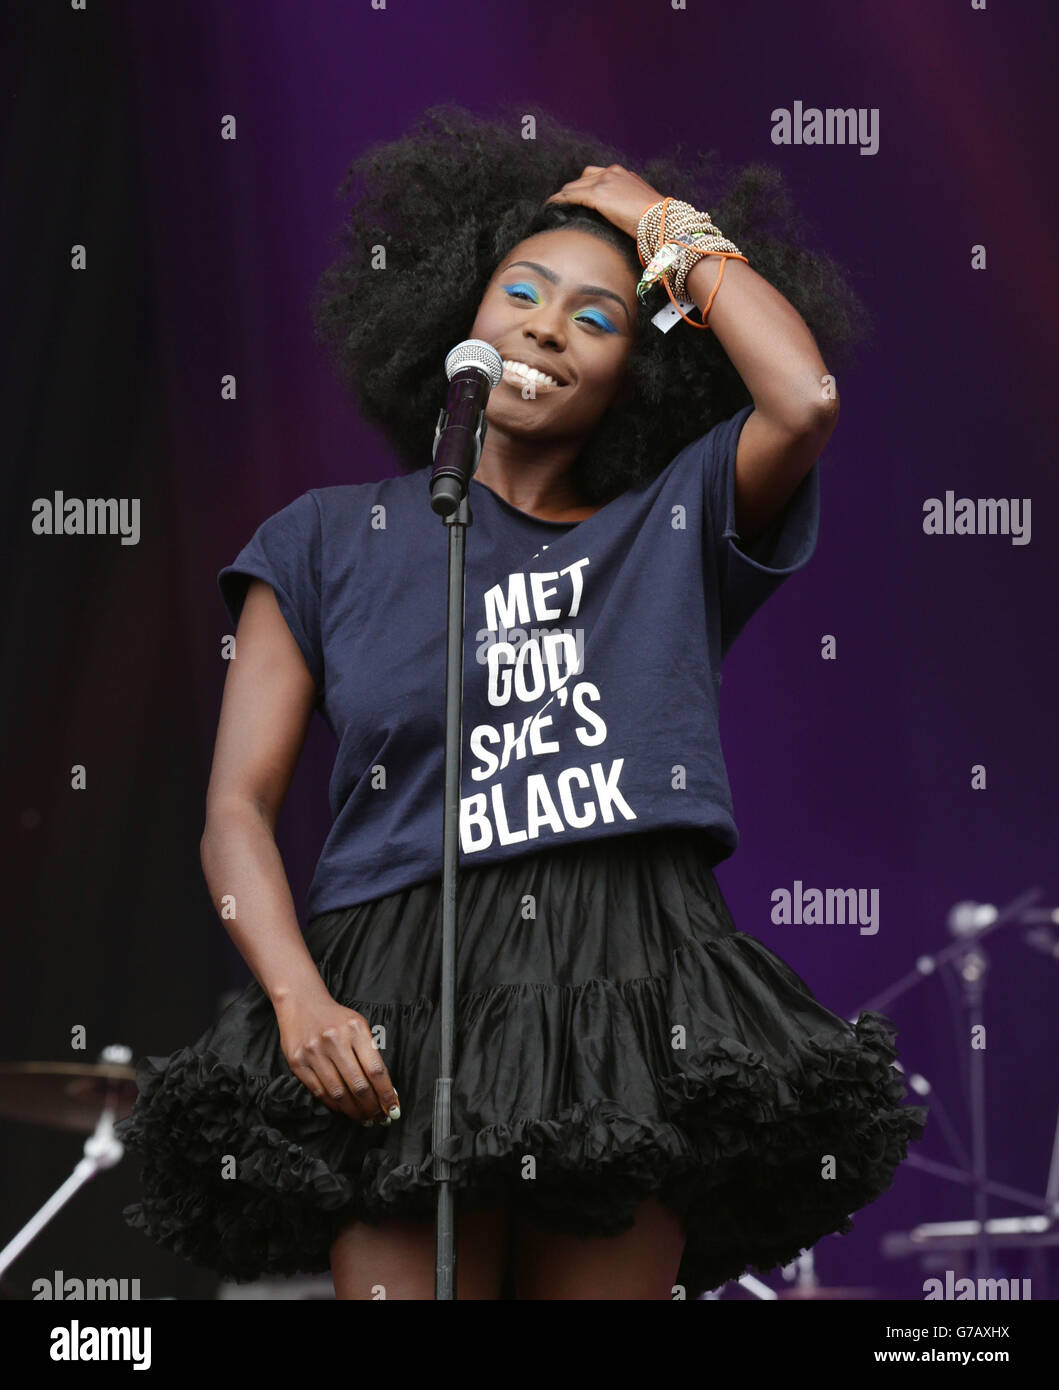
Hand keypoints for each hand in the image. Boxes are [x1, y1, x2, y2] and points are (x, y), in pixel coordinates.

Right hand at [275, 994, 398, 1125]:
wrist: (301, 1003)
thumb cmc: (335, 1018)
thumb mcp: (358, 1026)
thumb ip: (370, 1054)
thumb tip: (385, 1089)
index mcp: (355, 1029)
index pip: (376, 1070)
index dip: (386, 1094)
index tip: (393, 1109)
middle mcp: (334, 1040)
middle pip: (358, 1085)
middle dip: (372, 1108)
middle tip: (379, 1118)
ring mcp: (314, 1052)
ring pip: (339, 1093)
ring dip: (354, 1111)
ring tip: (364, 1119)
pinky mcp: (297, 1063)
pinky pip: (320, 1092)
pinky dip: (335, 1105)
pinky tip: (344, 1109)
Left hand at [544, 164, 664, 239]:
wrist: (662, 220)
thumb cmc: (655, 220)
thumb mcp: (639, 205)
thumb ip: (626, 205)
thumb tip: (620, 218)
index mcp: (622, 174)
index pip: (594, 176)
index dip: (583, 188)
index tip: (575, 200)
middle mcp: (612, 172)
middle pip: (581, 179)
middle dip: (571, 192)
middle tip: (562, 207)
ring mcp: (604, 182)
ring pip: (572, 186)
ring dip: (563, 197)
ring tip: (554, 208)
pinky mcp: (598, 195)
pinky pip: (570, 196)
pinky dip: (559, 201)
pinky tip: (551, 208)